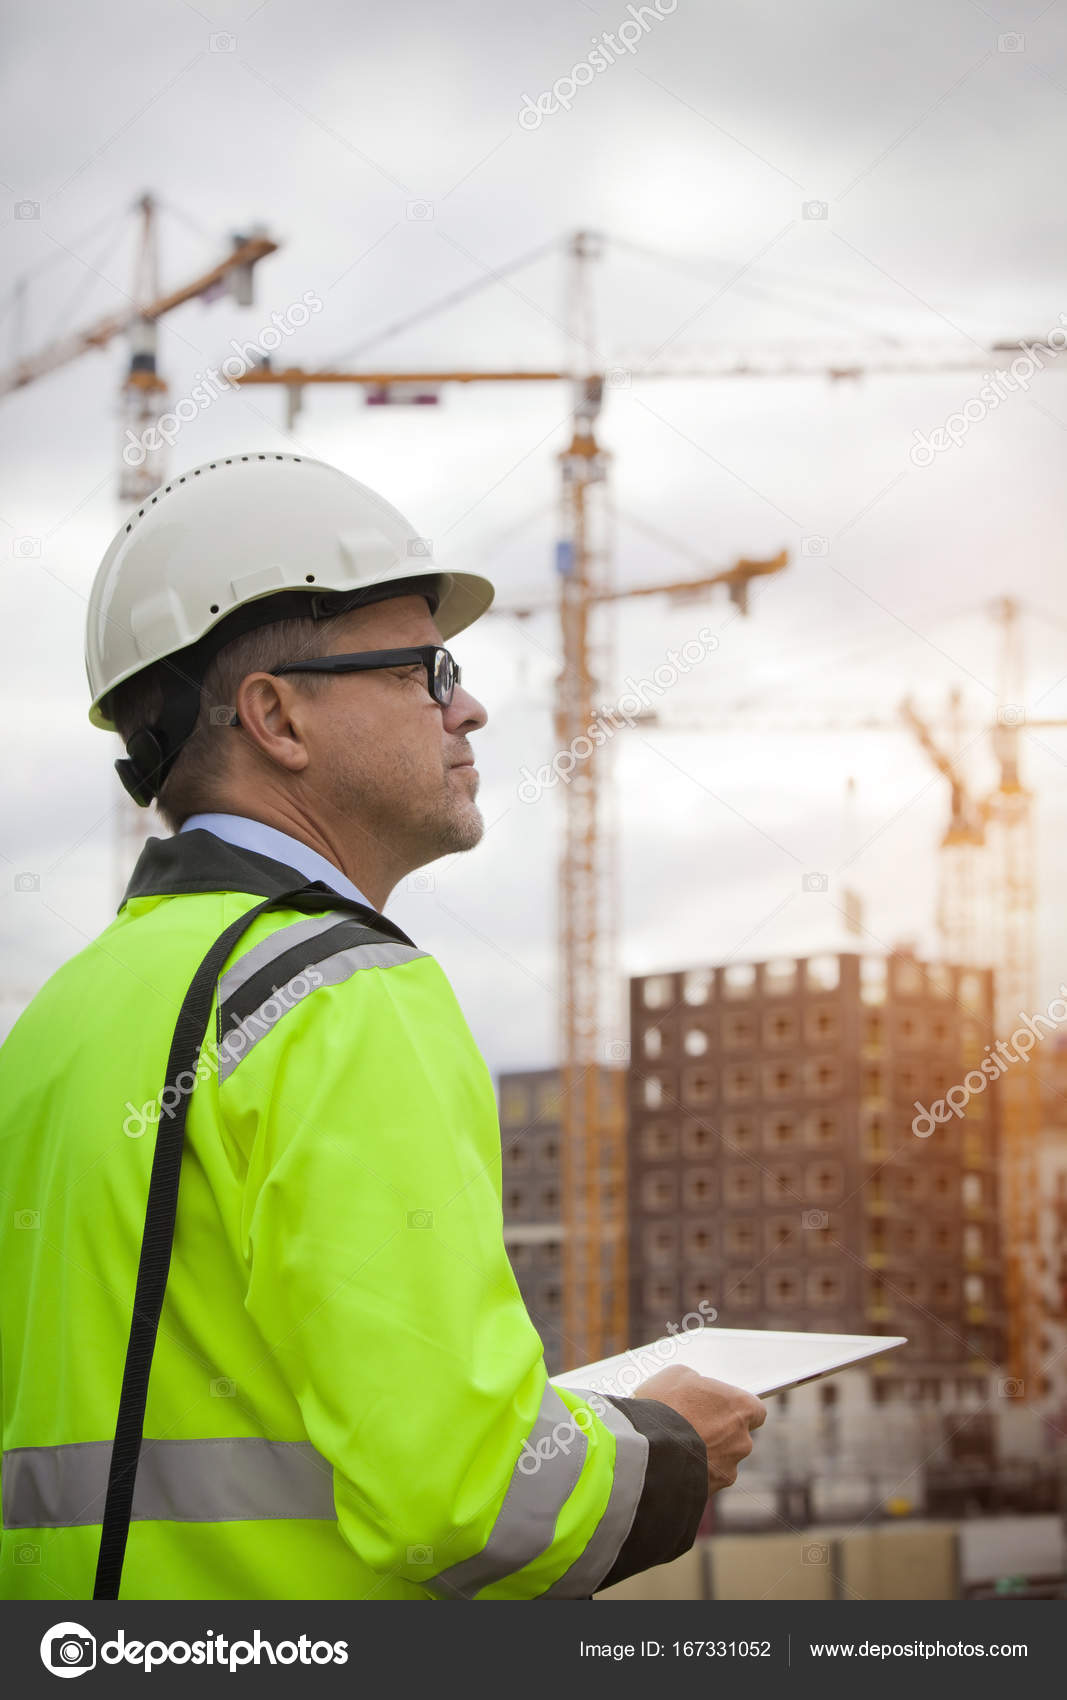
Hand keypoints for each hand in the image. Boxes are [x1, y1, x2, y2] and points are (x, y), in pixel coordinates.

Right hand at [634, 1365, 766, 1493]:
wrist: (643, 1450)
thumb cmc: (662, 1406)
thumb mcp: (675, 1376)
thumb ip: (696, 1381)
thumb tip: (695, 1387)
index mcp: (740, 1408)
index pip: (755, 1410)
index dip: (736, 1409)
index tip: (720, 1407)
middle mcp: (742, 1441)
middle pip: (737, 1436)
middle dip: (718, 1433)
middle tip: (690, 1425)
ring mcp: (727, 1470)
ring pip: (720, 1461)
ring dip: (704, 1454)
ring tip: (675, 1446)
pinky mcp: (710, 1492)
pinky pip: (704, 1479)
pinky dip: (692, 1472)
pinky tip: (671, 1462)